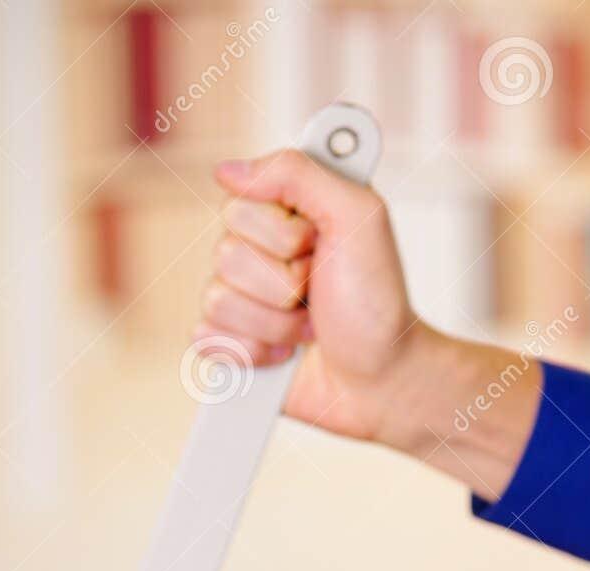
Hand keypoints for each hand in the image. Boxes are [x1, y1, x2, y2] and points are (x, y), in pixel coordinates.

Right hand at [198, 151, 540, 498]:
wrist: (381, 381)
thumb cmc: (377, 302)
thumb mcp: (359, 216)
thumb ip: (299, 172)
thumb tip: (229, 170)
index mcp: (282, 211)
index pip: (239, 205)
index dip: (283, 235)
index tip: (321, 246)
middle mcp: (255, 249)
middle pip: (224, 253)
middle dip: (283, 284)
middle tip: (318, 292)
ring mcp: (240, 297)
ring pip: (218, 300)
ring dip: (275, 324)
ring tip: (309, 326)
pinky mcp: (231, 343)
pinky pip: (207, 339)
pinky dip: (254, 353)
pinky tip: (285, 355)